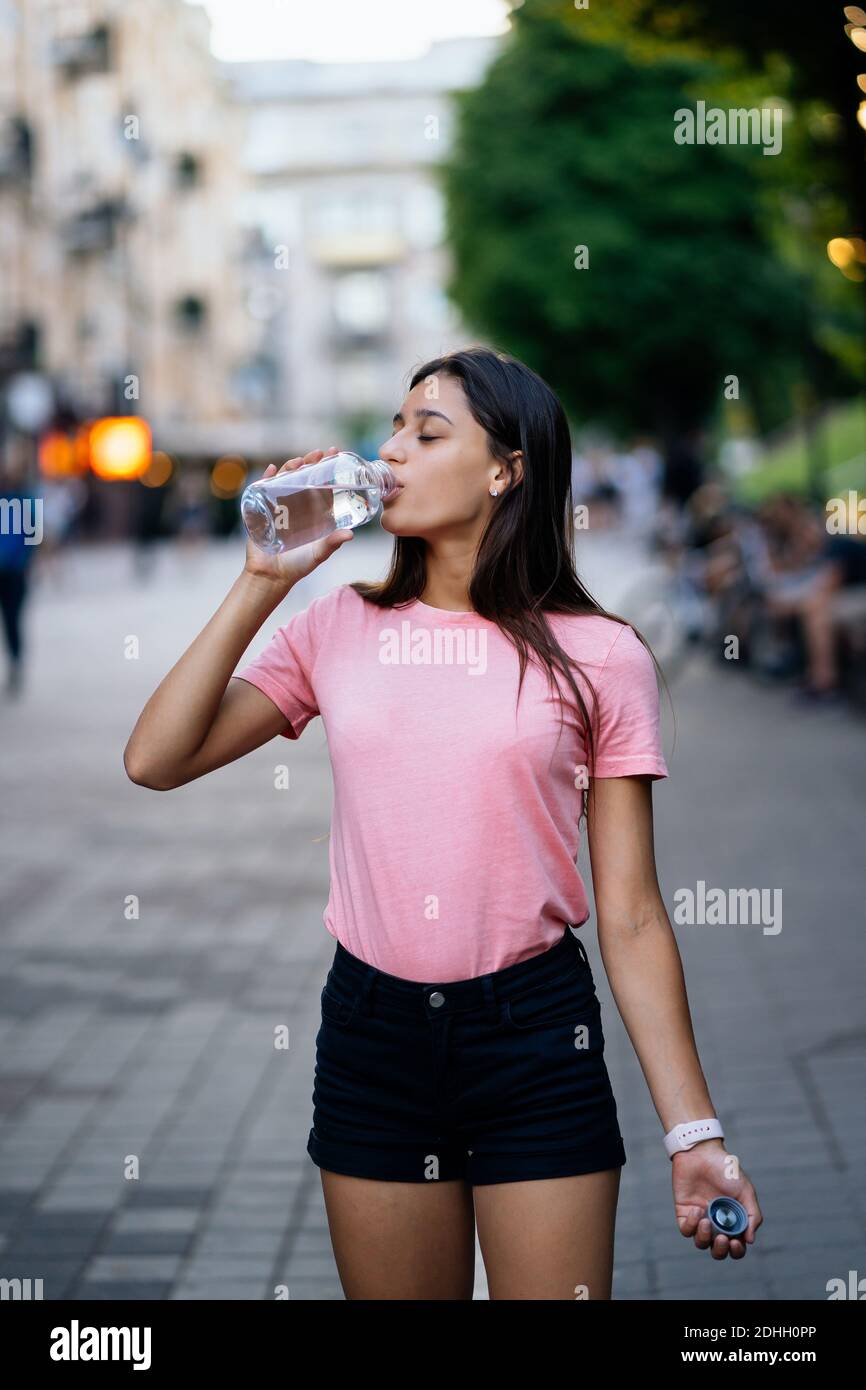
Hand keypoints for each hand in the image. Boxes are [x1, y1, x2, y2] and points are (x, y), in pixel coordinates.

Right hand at [242, 446, 353, 589]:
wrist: (272, 577)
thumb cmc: (298, 566)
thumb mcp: (319, 553)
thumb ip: (333, 544)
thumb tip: (351, 535)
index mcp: (311, 511)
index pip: (321, 483)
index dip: (327, 467)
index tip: (336, 454)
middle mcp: (295, 505)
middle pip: (303, 476)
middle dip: (310, 462)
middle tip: (320, 453)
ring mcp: (277, 506)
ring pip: (284, 480)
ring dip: (291, 467)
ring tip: (299, 461)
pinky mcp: (261, 511)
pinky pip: (262, 490)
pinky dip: (265, 478)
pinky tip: (272, 469)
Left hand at [672, 1141, 762, 1259]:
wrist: (702, 1152)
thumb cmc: (726, 1170)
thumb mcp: (746, 1191)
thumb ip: (752, 1215)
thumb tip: (749, 1240)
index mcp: (733, 1221)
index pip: (736, 1246)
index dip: (737, 1250)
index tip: (736, 1242)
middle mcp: (716, 1223)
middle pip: (717, 1250)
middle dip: (720, 1250)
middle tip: (722, 1238)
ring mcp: (700, 1219)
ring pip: (700, 1243)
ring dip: (704, 1238)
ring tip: (707, 1221)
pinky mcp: (684, 1212)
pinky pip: (686, 1230)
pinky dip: (691, 1225)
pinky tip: (698, 1210)